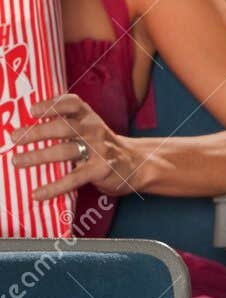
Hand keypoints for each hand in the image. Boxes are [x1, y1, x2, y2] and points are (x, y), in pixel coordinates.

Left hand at [11, 95, 141, 199]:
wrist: (138, 164)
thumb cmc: (104, 147)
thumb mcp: (91, 129)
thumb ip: (67, 126)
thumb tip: (27, 132)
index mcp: (89, 117)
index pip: (71, 103)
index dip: (51, 104)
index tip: (32, 110)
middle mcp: (94, 130)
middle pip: (63, 127)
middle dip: (36, 132)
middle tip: (15, 137)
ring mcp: (99, 150)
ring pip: (65, 151)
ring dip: (38, 156)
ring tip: (18, 162)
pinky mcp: (102, 171)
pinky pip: (74, 178)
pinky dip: (54, 187)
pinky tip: (38, 193)